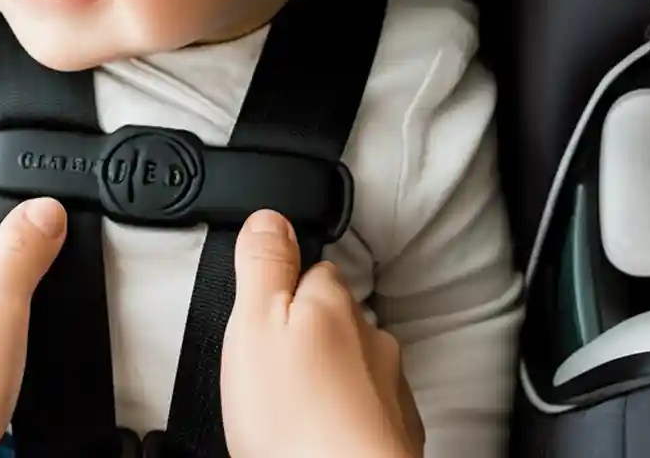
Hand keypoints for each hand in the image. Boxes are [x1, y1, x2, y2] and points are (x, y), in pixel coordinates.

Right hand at [221, 210, 424, 457]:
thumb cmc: (296, 420)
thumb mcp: (255, 324)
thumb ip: (263, 265)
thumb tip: (270, 216)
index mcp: (334, 303)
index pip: (312, 268)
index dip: (281, 286)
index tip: (259, 309)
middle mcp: (370, 339)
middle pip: (334, 318)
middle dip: (304, 334)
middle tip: (265, 361)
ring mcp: (388, 388)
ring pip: (351, 365)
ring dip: (325, 377)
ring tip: (287, 402)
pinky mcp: (394, 434)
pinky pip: (363, 410)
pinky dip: (342, 416)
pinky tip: (315, 432)